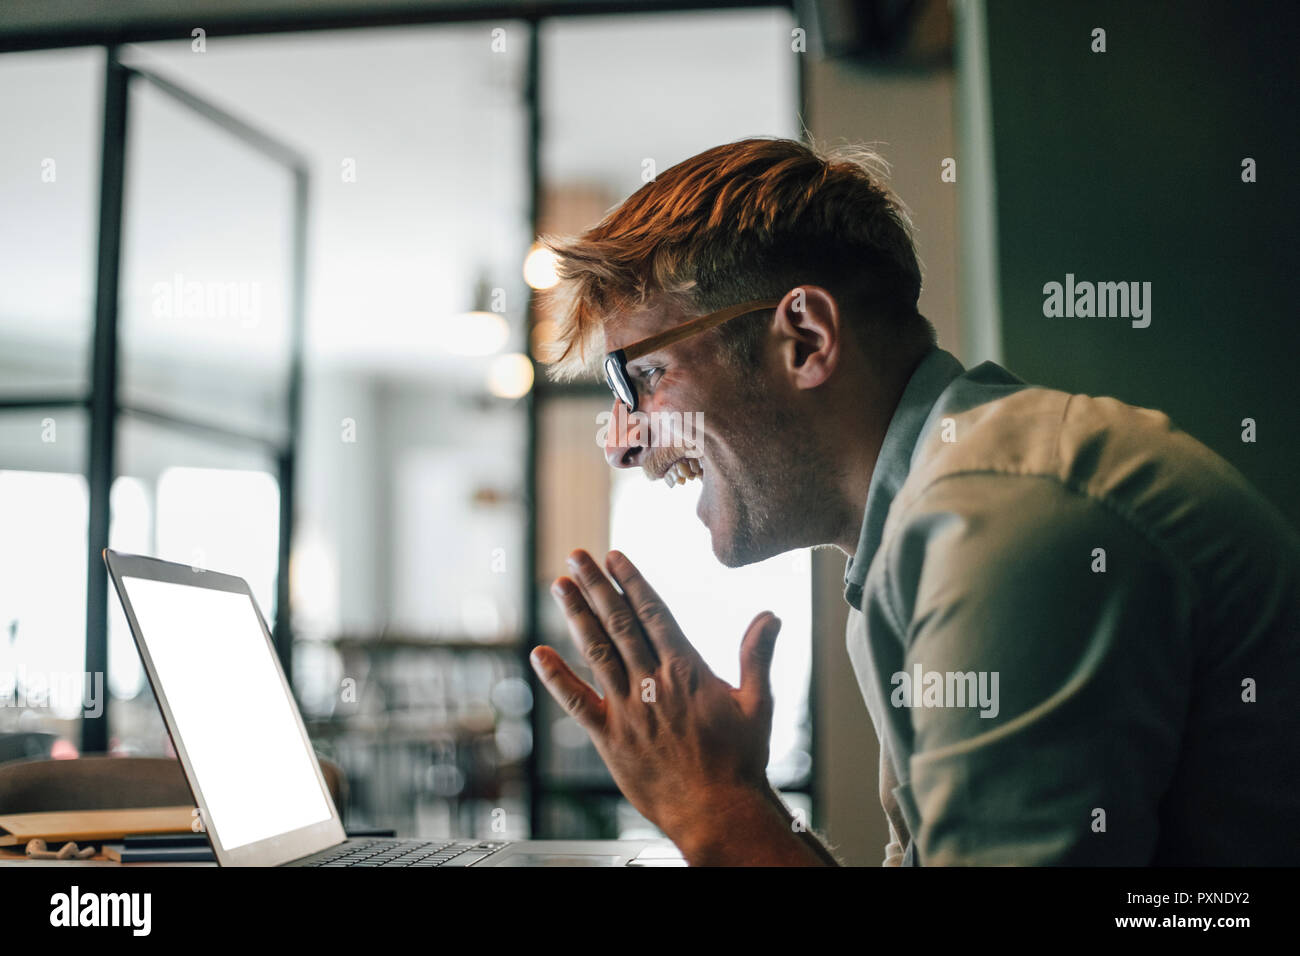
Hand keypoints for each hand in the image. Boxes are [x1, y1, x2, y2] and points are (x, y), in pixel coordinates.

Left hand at [530, 548, 782, 850]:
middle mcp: (653, 682)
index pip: (654, 613)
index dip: (632, 581)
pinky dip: (555, 677)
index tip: (615, 556)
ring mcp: (628, 709)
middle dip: (596, 585)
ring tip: (559, 585)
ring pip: (596, 651)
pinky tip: (538, 654)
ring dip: (576, 615)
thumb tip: (770, 615)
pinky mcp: (609, 737)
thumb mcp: (757, 703)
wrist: (717, 812)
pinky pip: (576, 702)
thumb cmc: (740, 761)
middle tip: (576, 556)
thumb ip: (757, 655)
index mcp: (688, 669)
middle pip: (619, 622)